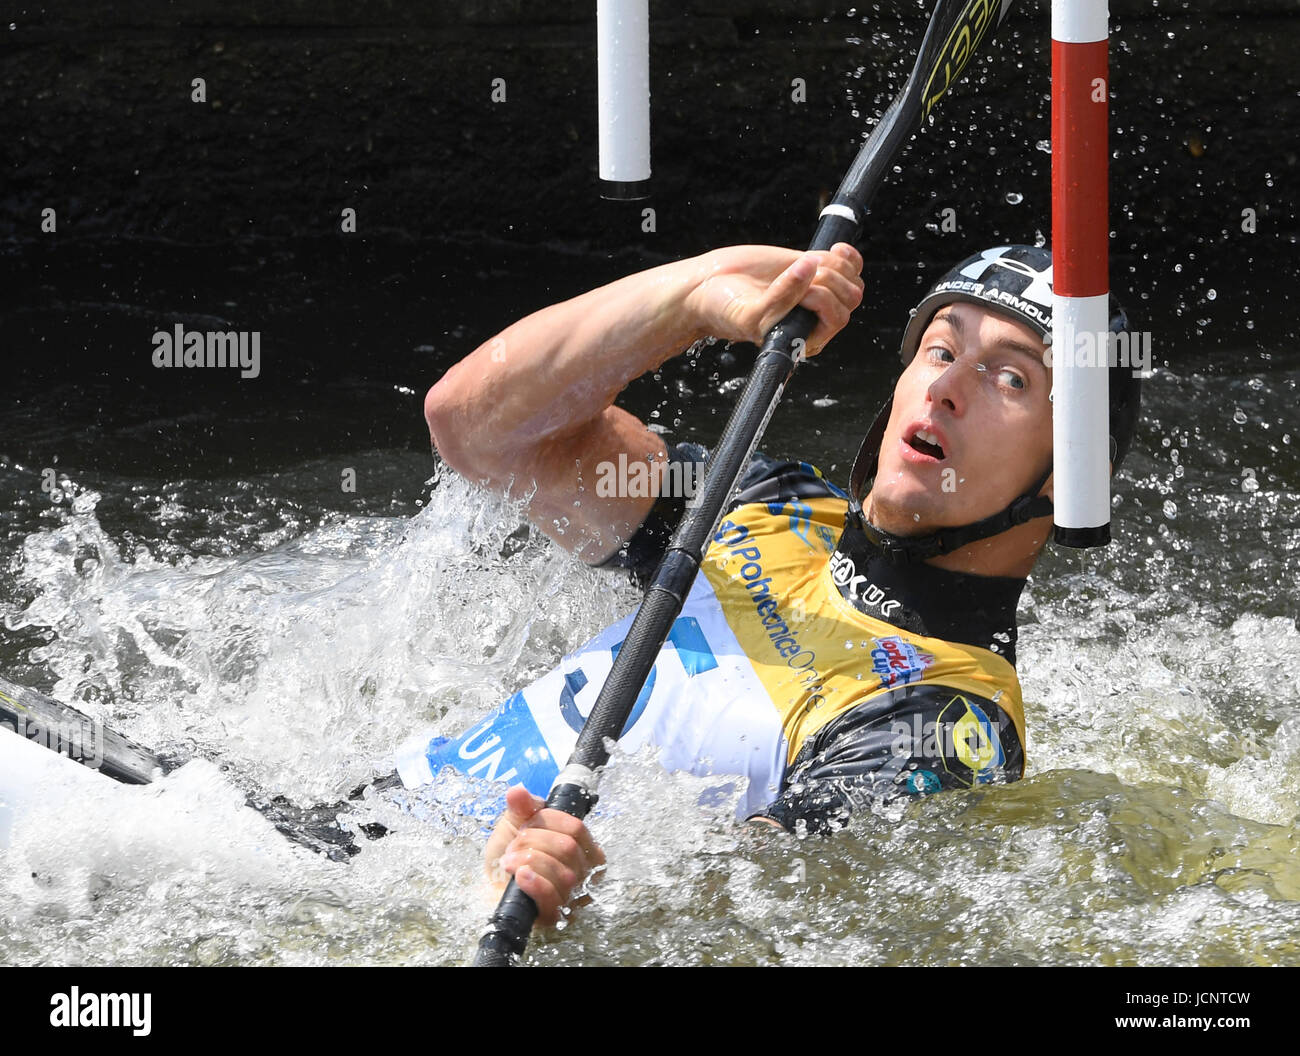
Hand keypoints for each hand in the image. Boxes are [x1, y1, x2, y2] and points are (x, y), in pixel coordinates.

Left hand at [483, 785, 605, 925]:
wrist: (490, 891)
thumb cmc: (509, 857)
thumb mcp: (515, 825)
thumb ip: (521, 807)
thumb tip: (517, 791)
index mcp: (583, 848)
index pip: (576, 828)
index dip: (547, 821)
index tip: (525, 825)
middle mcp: (585, 873)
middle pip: (568, 848)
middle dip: (533, 841)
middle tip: (513, 846)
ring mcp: (573, 897)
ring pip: (562, 872)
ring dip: (528, 861)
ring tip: (509, 862)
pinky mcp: (556, 917)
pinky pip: (552, 896)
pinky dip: (534, 882)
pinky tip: (519, 876)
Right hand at [684, 242, 863, 354]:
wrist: (709, 286)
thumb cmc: (724, 309)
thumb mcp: (751, 313)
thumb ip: (781, 298)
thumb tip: (809, 266)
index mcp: (803, 339)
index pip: (837, 318)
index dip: (823, 299)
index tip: (800, 293)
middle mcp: (815, 319)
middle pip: (849, 297)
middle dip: (827, 280)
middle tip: (796, 273)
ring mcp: (817, 293)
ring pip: (851, 279)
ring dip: (832, 265)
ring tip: (802, 262)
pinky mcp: (814, 270)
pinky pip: (851, 265)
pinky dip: (848, 255)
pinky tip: (835, 249)